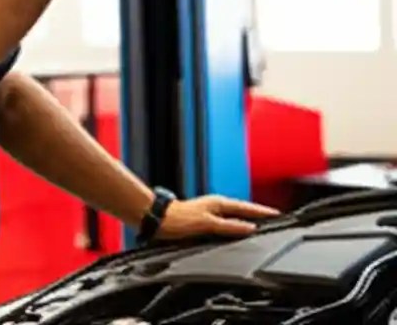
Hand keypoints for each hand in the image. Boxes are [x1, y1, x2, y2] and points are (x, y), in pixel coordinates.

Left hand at [155, 194, 280, 240]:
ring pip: (234, 216)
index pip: (248, 207)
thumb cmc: (178, 220)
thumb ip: (229, 226)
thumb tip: (251, 228)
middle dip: (258, 215)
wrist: (157, 221)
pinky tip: (236, 233)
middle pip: (243, 211)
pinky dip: (235, 227)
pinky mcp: (204, 221)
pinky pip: (226, 224)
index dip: (263, 212)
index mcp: (219, 203)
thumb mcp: (207, 224)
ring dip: (247, 221)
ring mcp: (210, 213)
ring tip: (261, 226)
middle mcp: (216, 206)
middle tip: (275, 220)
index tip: (278, 214)